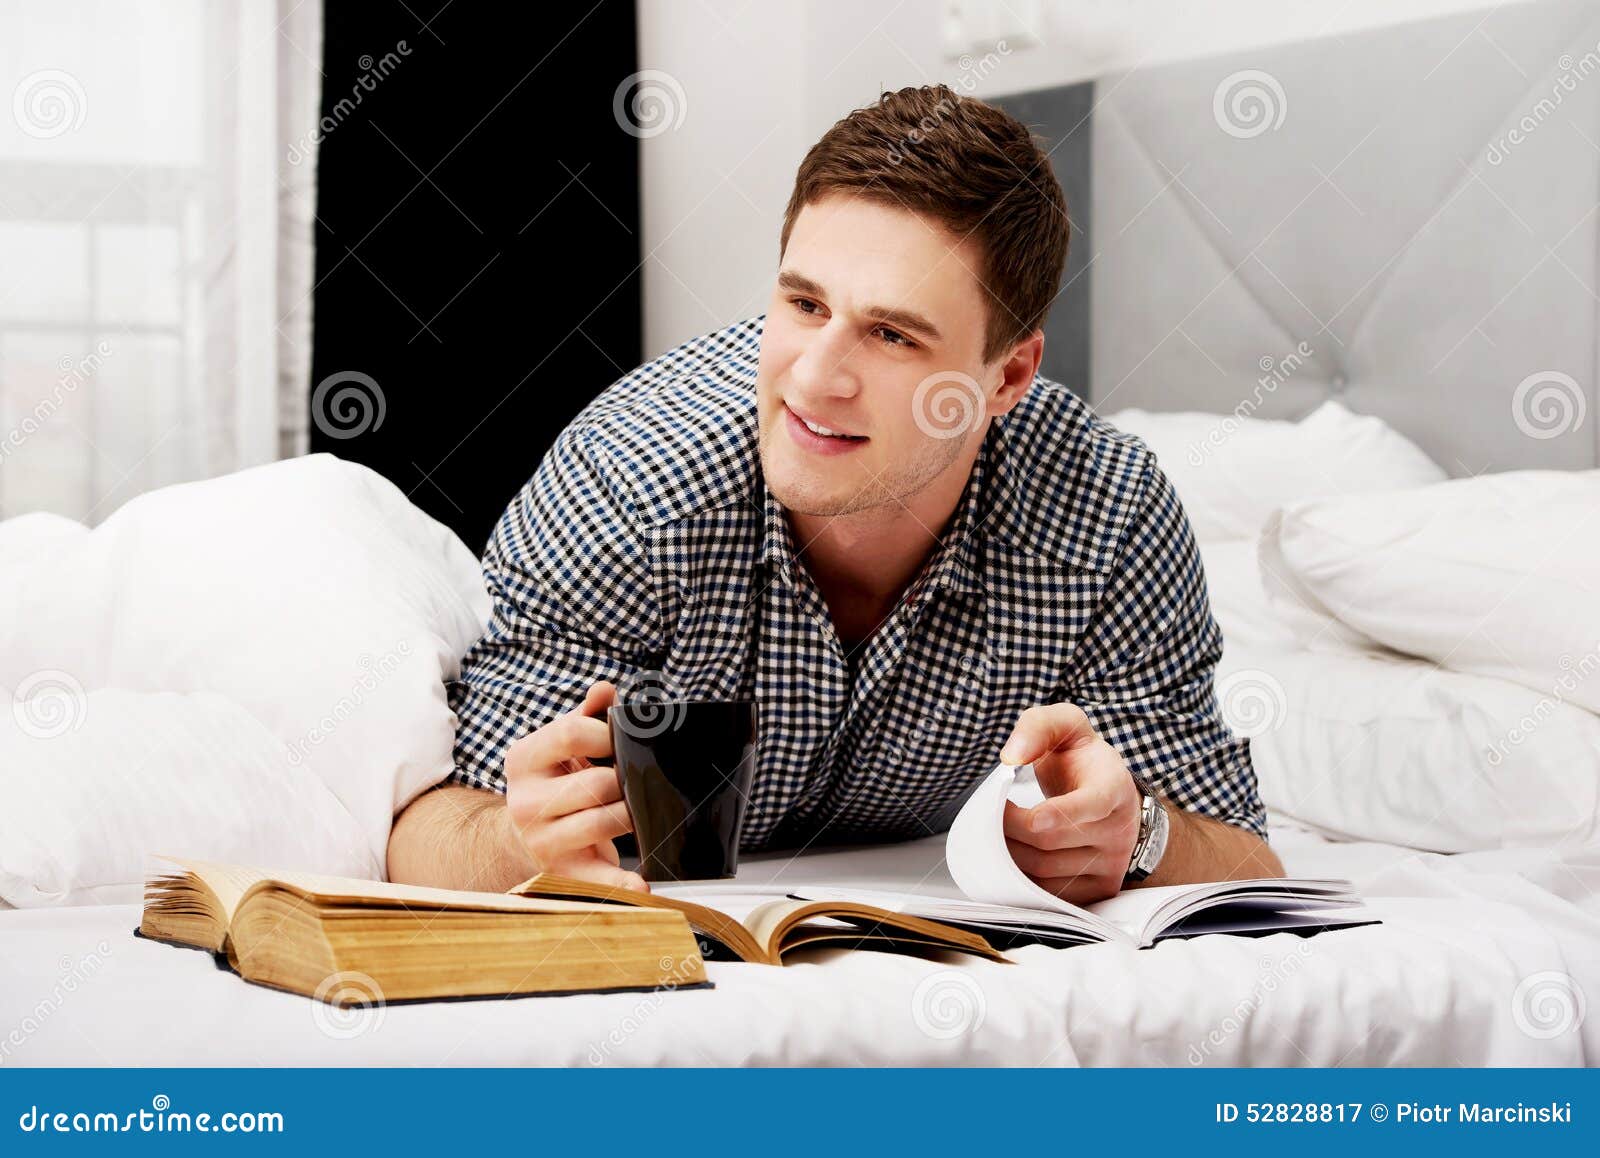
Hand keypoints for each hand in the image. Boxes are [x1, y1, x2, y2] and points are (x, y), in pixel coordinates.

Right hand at [501, 679, 647, 891]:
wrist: (521, 837)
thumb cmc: (553, 782)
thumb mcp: (560, 746)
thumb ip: (586, 715)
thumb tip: (606, 689)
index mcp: (523, 760)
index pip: (570, 733)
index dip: (605, 733)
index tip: (620, 740)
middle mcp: (525, 801)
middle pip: (594, 782)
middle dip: (623, 781)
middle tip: (633, 781)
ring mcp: (541, 840)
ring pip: (600, 822)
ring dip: (629, 815)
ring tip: (634, 810)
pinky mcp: (561, 872)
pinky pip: (596, 878)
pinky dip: (621, 885)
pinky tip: (643, 885)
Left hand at [998, 702, 1141, 903]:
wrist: (1111, 795)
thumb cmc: (1081, 760)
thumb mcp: (1065, 726)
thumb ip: (1038, 727)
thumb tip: (1011, 756)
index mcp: (1113, 787)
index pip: (1090, 805)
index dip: (1058, 813)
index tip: (1028, 815)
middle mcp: (1119, 829)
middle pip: (1049, 841)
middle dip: (1007, 828)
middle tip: (987, 814)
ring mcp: (1112, 863)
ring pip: (1044, 871)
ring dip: (1008, 854)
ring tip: (995, 832)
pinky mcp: (1100, 889)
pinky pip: (1050, 895)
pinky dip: (1022, 880)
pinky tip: (1011, 857)